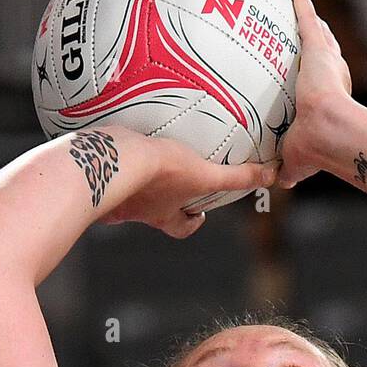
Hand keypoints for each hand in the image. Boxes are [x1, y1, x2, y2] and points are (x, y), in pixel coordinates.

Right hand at [99, 131, 277, 237]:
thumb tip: (271, 176)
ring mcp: (113, 192)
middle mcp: (137, 208)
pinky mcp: (94, 172)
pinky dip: (108, 160)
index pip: (182, 227)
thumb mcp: (204, 175)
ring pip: (127, 190)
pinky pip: (102, 168)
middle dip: (163, 199)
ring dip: (135, 177)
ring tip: (144, 152)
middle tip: (172, 178)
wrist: (109, 161)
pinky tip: (111, 140)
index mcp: (162, 213)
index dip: (194, 221)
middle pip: (154, 210)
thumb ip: (236, 178)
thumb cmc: (157, 174)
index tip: (201, 212)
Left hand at [278, 0, 353, 189]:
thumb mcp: (295, 160)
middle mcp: (333, 74)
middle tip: (307, 31)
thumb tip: (278, 183)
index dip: (317, 73)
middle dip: (317, 40)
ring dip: (306, 16)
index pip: (322, 81)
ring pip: (316, 30)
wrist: (329, 132)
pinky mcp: (318, 46)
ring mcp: (326, 58)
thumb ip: (287, 168)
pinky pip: (305, 14)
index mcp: (330, 98)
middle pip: (324, 50)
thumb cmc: (317, 150)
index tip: (310, 71)